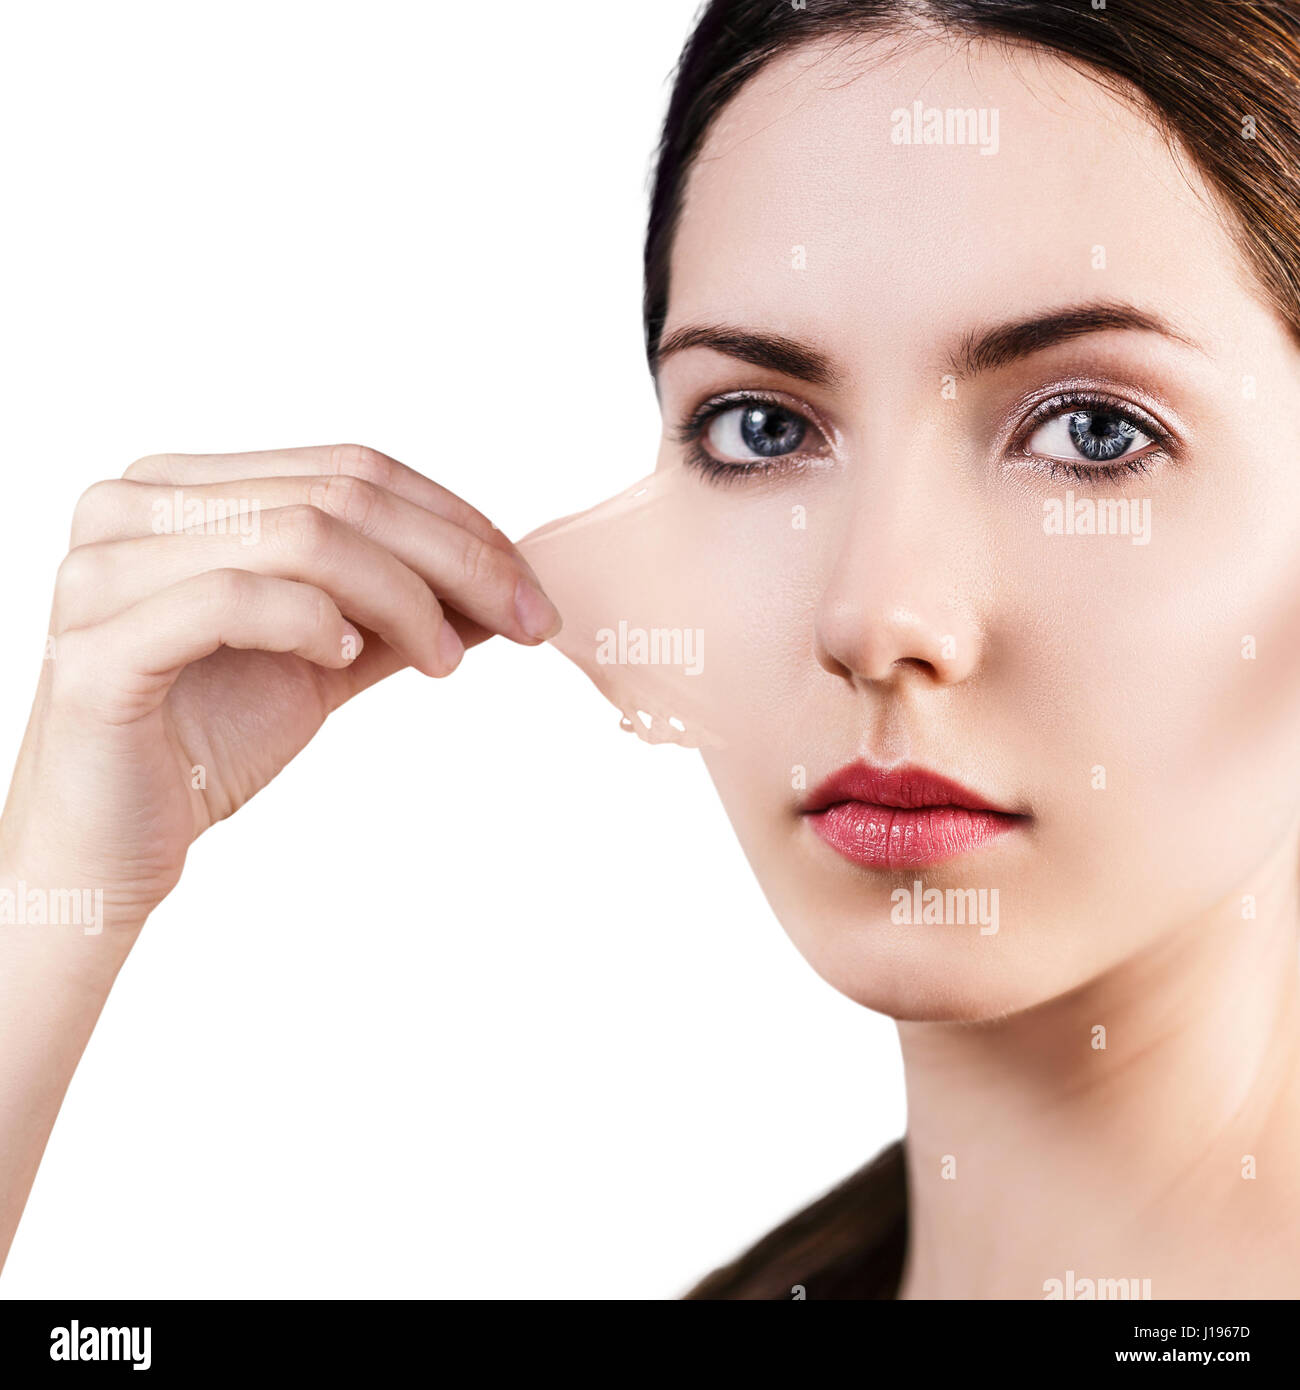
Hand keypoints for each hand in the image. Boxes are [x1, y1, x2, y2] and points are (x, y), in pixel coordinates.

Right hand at [0, 443, 560, 931]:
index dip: (458, 520)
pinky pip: (235, 598)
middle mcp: (134, 505)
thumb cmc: (206, 743)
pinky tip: (344, 659)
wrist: (109, 848)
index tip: (531, 587)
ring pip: (302, 534)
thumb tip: (502, 584)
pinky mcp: (98, 646)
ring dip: (404, 597)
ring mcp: (105, 568)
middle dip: (459, 557)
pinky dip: (314, 623)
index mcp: (187, 489)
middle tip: (527, 619)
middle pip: (340, 493)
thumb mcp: (326, 658)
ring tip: (444, 658)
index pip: (351, 469)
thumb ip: (397, 611)